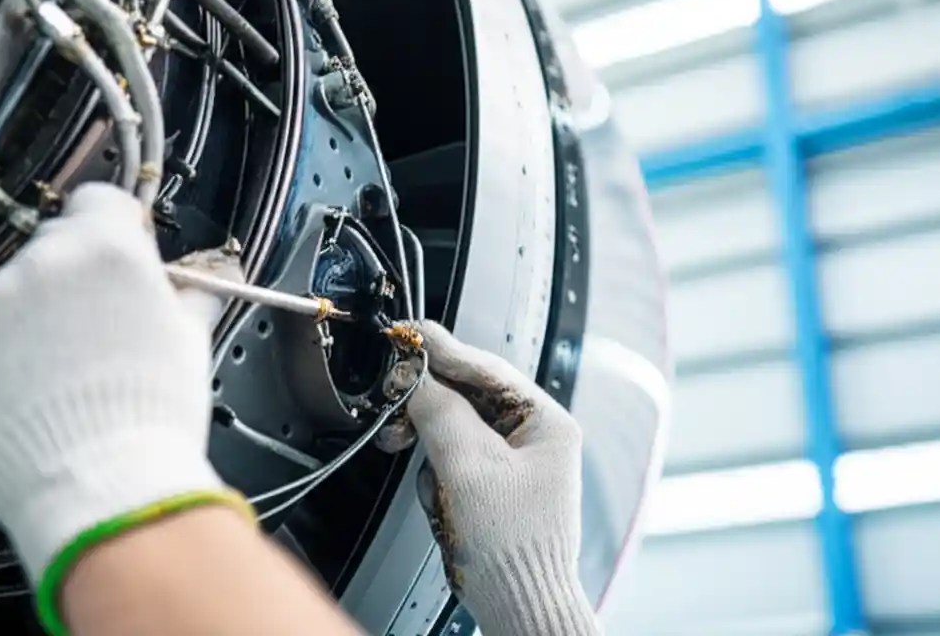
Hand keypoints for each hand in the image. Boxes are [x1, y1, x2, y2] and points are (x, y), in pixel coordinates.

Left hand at [0, 184, 239, 585]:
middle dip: (79, 274)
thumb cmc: (150, 414)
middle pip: (58, 242)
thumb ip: (192, 293)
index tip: (127, 257)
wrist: (100, 481)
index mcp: (110, 249)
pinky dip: (6, 347)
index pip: (102, 201)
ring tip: (72, 368)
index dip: (117, 228)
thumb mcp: (191, 340)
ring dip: (41, 312)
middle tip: (105, 324)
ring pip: (20, 286)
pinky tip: (39, 385)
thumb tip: (209, 277)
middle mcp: (47, 262)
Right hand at [406, 321, 600, 635]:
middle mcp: (535, 436)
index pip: (487, 369)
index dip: (444, 350)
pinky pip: (456, 461)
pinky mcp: (494, 487)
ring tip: (426, 471)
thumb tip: (417, 375)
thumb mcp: (468, 466)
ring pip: (457, 429)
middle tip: (394, 402)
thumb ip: (440, 412)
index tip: (410, 334)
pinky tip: (441, 498)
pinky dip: (439, 473)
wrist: (518, 604)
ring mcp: (515, 462)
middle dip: (431, 408)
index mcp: (546, 421)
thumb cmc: (513, 543)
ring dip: (433, 447)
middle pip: (470, 397)